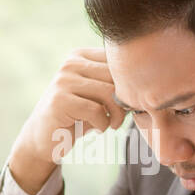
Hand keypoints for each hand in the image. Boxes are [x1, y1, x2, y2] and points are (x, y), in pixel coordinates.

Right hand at [8, 46, 124, 193]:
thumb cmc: (78, 116)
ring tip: (112, 124)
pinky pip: (96, 110)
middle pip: (115, 76)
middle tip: (120, 118)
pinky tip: (98, 129)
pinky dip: (103, 123)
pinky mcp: (60, 101)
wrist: (45, 138)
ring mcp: (63, 81)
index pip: (117, 62)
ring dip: (116, 114)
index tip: (128, 104)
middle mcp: (70, 63)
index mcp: (80, 55)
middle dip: (125, 100)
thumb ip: (114, 83)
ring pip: (108, 93)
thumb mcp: (96, 95)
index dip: (129, 84)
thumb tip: (149, 81)